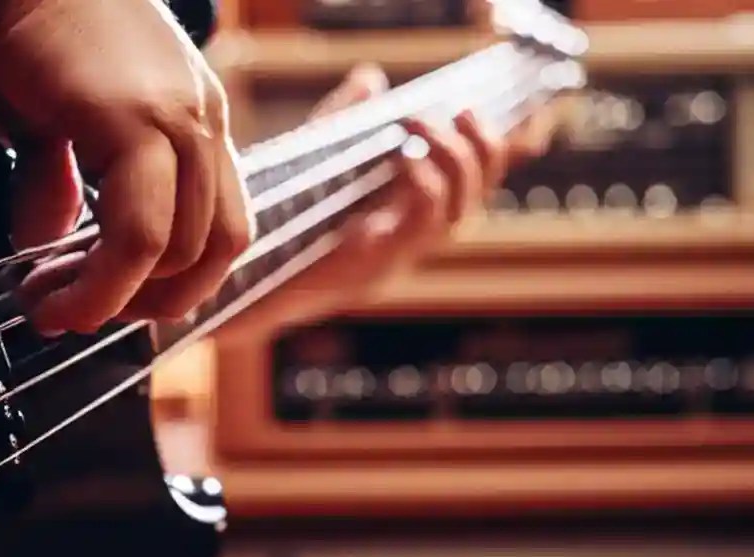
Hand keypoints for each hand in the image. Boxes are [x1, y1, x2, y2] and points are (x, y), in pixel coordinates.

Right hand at [0, 0, 251, 334]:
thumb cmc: (15, 22)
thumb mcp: (45, 118)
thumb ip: (59, 181)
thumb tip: (45, 240)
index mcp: (192, 115)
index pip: (219, 222)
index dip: (175, 279)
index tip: (110, 298)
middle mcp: (200, 118)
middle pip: (217, 248)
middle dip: (152, 304)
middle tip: (80, 315)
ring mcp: (176, 117)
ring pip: (181, 251)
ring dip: (115, 301)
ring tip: (54, 309)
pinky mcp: (134, 119)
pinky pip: (140, 236)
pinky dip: (101, 283)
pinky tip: (55, 289)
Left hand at [216, 64, 552, 342]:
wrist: (227, 281)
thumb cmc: (265, 223)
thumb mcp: (310, 159)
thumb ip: (344, 119)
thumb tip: (374, 78)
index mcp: (395, 221)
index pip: (464, 190)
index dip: (499, 159)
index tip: (527, 121)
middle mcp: (401, 245)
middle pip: (471, 202)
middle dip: (481, 153)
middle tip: (462, 110)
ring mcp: (390, 260)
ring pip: (455, 215)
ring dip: (452, 162)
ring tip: (425, 121)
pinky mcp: (369, 267)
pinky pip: (419, 227)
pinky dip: (424, 186)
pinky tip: (408, 157)